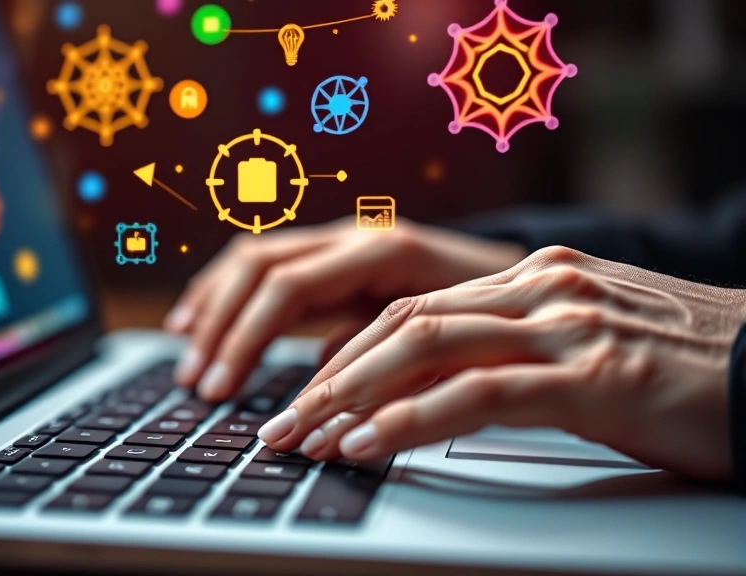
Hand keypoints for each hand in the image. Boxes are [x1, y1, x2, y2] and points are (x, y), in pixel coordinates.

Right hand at [164, 218, 526, 400]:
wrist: (527, 275)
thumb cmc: (497, 312)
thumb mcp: (450, 339)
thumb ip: (387, 359)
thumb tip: (323, 398)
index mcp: (380, 249)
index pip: (286, 287)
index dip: (244, 339)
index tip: (220, 389)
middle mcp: (353, 234)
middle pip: (258, 266)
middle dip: (219, 326)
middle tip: (196, 383)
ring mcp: (341, 238)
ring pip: (254, 257)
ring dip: (212, 306)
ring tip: (183, 353)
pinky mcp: (333, 255)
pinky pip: (265, 263)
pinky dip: (229, 292)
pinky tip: (201, 318)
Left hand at [258, 247, 745, 482]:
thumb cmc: (684, 373)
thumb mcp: (583, 349)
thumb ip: (513, 354)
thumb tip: (430, 393)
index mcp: (534, 277)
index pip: (412, 310)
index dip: (346, 355)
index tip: (302, 397)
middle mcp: (542, 286)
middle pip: (403, 322)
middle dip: (329, 376)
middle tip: (282, 424)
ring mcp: (567, 323)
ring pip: (425, 346)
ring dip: (350, 396)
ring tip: (302, 437)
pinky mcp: (595, 373)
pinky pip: (479, 392)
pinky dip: (412, 419)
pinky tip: (369, 444)